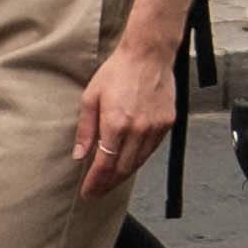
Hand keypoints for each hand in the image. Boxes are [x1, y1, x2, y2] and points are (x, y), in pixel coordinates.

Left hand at [72, 32, 176, 202]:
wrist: (148, 54)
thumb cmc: (117, 71)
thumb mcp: (91, 97)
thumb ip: (85, 129)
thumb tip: (79, 155)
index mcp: (116, 124)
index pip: (104, 165)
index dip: (95, 183)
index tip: (87, 193)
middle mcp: (138, 130)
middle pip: (122, 169)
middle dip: (108, 184)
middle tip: (97, 192)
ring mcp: (155, 128)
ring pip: (139, 162)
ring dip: (123, 175)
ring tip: (111, 181)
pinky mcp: (167, 123)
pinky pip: (152, 149)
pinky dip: (139, 159)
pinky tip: (129, 161)